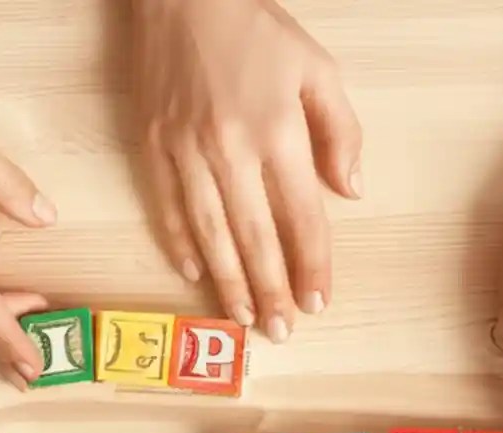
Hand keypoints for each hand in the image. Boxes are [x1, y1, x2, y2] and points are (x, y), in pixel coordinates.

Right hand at [135, 0, 362, 342]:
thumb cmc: (257, 28)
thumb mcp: (319, 68)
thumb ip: (341, 132)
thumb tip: (350, 192)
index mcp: (277, 131)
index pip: (302, 216)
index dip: (312, 264)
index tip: (318, 301)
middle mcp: (229, 148)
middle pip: (255, 237)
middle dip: (270, 291)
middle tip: (280, 331)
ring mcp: (184, 149)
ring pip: (209, 232)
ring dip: (227, 281)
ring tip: (239, 318)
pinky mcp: (151, 144)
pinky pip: (168, 206)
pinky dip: (181, 243)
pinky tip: (195, 273)